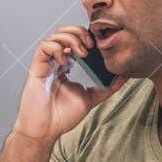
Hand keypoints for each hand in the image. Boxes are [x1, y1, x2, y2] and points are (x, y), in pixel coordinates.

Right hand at [12, 24, 125, 142]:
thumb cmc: (62, 116)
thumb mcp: (91, 98)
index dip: (87, 36)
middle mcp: (55, 62)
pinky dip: (57, 48)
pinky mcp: (37, 67)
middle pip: (65, 32)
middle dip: (80, 33)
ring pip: (55, 35)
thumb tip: (124, 76)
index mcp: (66, 66)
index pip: (75, 40)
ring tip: (81, 53)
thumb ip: (106, 87)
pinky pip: (44, 46)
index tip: (98, 46)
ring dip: (71, 38)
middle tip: (91, 46)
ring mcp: (46, 64)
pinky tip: (65, 61)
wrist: (46, 129)